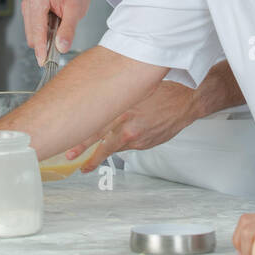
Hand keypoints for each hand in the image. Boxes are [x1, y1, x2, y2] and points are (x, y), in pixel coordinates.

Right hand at [21, 0, 90, 63]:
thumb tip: (61, 47)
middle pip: (32, 35)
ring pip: (33, 34)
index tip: (44, 61)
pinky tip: (56, 25)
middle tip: (63, 41)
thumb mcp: (75, 10)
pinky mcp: (30, 12)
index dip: (41, 48)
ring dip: (46, 37)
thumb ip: (68, 30)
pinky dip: (45, 33)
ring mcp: (28, 7)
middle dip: (45, 43)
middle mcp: (29, 2)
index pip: (37, 30)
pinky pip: (35, 30)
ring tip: (61, 25)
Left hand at [63, 79, 197, 171]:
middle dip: (84, 153)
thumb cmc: (163, 91)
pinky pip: (129, 146)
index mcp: (123, 110)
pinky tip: (124, 140)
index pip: (95, 126)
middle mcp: (128, 125)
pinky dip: (123, 144)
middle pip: (101, 142)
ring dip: (101, 154)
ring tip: (89, 164)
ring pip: (114, 146)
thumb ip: (118, 101)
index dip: (80, 139)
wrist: (186, 102)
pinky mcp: (145, 144)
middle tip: (72, 159)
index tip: (69, 146)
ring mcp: (137, 138)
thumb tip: (100, 106)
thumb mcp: (136, 91)